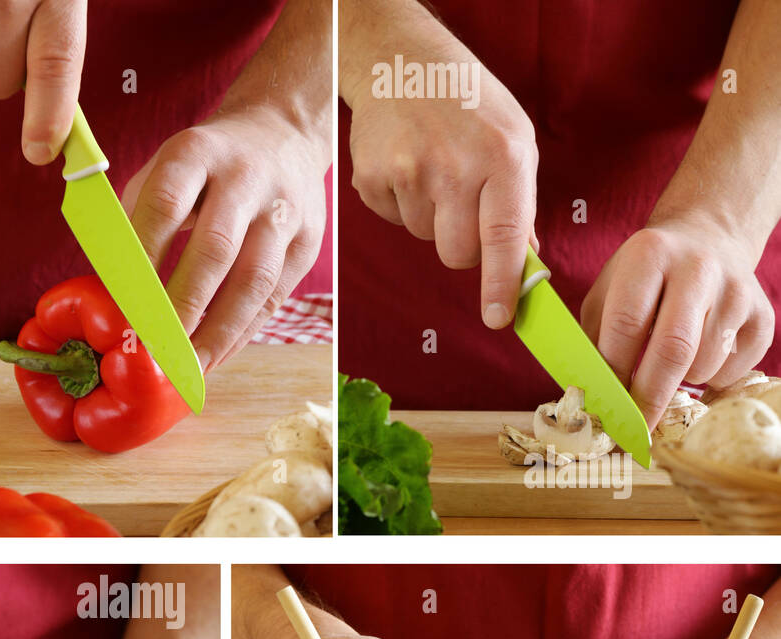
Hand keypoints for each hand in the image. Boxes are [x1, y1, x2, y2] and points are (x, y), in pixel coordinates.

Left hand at [121, 105, 328, 369]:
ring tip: (188, 366)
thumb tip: (113, 284)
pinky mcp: (307, 242)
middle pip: (214, 248)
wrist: (283, 133)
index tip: (124, 302)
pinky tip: (215, 356)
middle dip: (182, 305)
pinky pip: (273, 298)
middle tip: (155, 346)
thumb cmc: (208, 165)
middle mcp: (246, 178)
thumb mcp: (167, 166)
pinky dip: (241, 333)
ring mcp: (284, 210)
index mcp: (198, 151)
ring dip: (218, 331)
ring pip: (254, 280)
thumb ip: (137, 214)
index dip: (144, 255)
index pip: (167, 204)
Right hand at [346, 38, 536, 329]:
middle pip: (457, 254)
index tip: (498, 319)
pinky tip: (406, 166)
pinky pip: (394, 221)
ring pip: (424, 239)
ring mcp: (409, 174)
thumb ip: (519, 203)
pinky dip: (401, 203)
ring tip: (431, 167)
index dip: (500, 284)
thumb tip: (522, 262)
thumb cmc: (467, 104)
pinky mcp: (372, 181)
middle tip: (461, 201)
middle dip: (461, 243)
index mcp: (503, 155)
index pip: (503, 237)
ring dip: (430, 217)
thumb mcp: (511, 139)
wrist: (402, 62)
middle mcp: (456, 167)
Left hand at [581, 215, 774, 426]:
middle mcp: (698, 268)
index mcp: (649, 256)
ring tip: (665, 371)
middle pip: (673, 349)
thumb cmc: (644, 282)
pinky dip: (708, 381)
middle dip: (648, 399)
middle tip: (631, 432)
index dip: (612, 374)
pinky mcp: (762, 315)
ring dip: (679, 386)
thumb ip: (592, 343)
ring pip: (705, 365)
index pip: (626, 326)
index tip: (603, 408)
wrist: (708, 241)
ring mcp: (737, 291)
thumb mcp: (606, 296)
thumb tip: (589, 401)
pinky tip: (697, 359)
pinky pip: (732, 372)